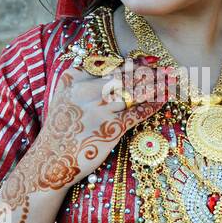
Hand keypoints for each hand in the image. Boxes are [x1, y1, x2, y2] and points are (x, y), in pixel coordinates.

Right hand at [0, 54, 175, 222]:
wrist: (50, 161)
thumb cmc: (61, 130)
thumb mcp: (65, 98)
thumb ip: (84, 81)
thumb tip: (116, 68)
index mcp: (73, 78)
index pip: (110, 65)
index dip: (134, 63)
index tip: (151, 61)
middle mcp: (85, 90)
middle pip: (125, 76)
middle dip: (149, 72)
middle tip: (168, 70)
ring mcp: (98, 109)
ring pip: (133, 91)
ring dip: (156, 86)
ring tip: (171, 82)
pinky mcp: (109, 129)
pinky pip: (136, 113)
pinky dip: (152, 105)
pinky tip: (163, 101)